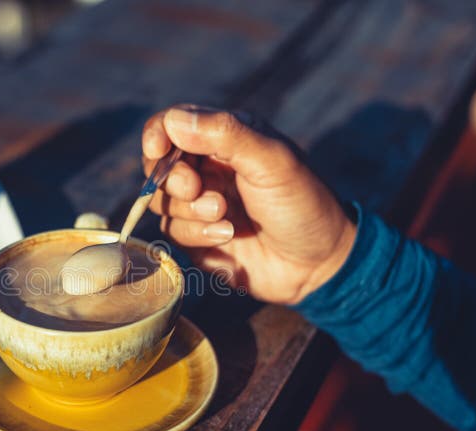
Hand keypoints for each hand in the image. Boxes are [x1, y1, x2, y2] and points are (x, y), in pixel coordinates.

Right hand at [142, 105, 356, 304]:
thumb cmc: (303, 203)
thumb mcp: (271, 161)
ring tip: (226, 216)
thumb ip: (225, 135)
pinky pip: (173, 233)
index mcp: (224, 139)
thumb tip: (173, 122)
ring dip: (189, 210)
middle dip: (172, 179)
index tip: (157, 150)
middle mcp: (207, 169)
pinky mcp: (197, 239)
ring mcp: (199, 206)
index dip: (157, 135)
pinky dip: (197, 234)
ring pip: (161, 202)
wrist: (318, 263)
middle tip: (196, 189)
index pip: (171, 125)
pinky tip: (228, 236)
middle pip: (158, 166)